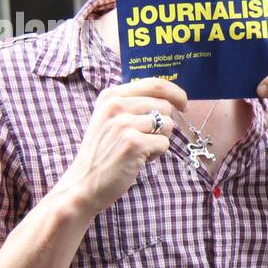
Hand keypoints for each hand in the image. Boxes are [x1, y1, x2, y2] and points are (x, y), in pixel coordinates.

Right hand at [54, 77, 184, 216]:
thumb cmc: (103, 152)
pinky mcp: (133, 143)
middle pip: (165, 106)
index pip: (154, 83)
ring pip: (168, 125)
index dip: (175, 92)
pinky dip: (156, 154)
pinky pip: (164, 143)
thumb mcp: (111, 119)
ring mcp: (124, 124)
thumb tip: (170, 98)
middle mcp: (116, 105)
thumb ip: (134, 105)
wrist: (84, 183)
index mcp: (111, 96)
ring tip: (138, 149)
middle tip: (144, 139)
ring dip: (159, 140)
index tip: (183, 104)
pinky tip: (137, 159)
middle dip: (163, 125)